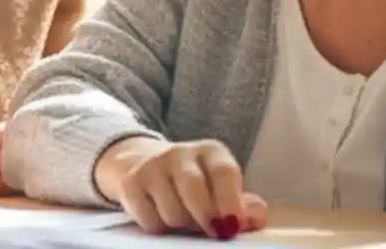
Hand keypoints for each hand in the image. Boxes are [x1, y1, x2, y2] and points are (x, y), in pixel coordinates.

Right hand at [95, 137, 267, 239]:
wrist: (146, 165)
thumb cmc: (196, 185)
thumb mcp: (221, 188)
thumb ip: (242, 204)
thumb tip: (255, 215)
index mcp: (210, 152)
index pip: (224, 172)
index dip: (231, 202)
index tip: (233, 227)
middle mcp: (179, 153)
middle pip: (194, 188)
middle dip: (205, 217)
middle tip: (212, 232)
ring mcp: (152, 165)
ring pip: (172, 212)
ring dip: (181, 226)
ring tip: (184, 220)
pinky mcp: (130, 183)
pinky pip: (149, 220)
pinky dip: (158, 227)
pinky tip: (160, 216)